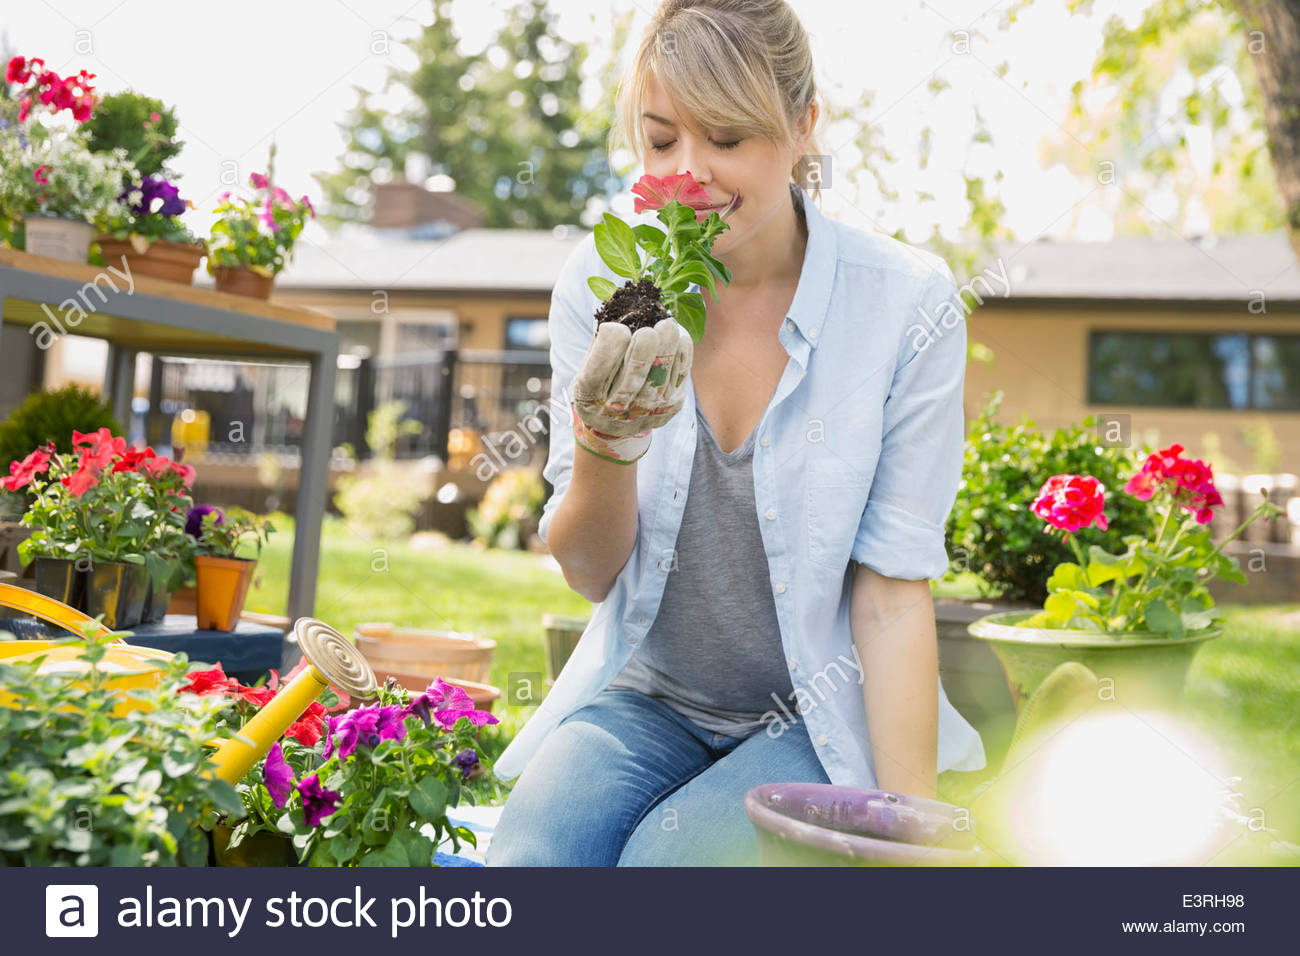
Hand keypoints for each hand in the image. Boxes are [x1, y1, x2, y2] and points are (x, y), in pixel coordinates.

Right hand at [570, 317, 692, 463]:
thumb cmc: (599, 383)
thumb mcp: (587, 366)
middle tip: (648, 330)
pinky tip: (678, 338)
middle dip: (643, 348)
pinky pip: (680, 377)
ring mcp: (645, 410)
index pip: (600, 367)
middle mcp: (616, 408)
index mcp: (589, 394)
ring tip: (666, 326)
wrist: (613, 424)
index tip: (615, 329)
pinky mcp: (669, 408)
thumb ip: (601, 343)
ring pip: (661, 375)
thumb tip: (626, 308)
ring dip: (667, 347)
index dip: (609, 344)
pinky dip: (682, 353)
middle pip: (635, 374)